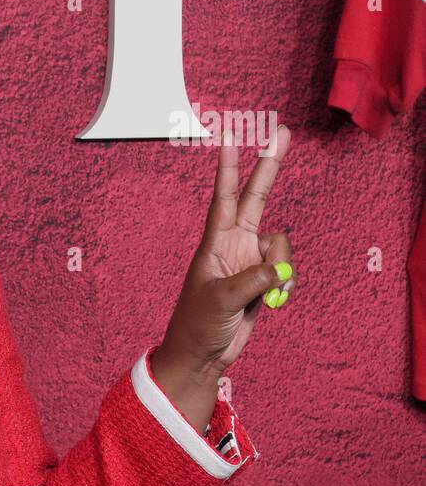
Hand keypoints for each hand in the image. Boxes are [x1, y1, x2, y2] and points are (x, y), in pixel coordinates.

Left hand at [151, 125, 295, 425]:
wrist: (203, 353)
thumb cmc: (199, 324)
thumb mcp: (222, 300)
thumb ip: (252, 280)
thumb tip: (278, 270)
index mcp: (215, 242)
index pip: (224, 197)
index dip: (229, 166)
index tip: (231, 135)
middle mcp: (234, 245)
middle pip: (257, 198)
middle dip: (269, 167)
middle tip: (283, 131)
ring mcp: (250, 260)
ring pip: (282, 246)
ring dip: (282, 269)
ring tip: (265, 295)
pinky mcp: (262, 279)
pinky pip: (286, 271)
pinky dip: (285, 286)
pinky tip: (272, 303)